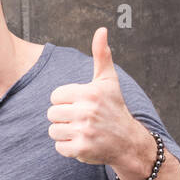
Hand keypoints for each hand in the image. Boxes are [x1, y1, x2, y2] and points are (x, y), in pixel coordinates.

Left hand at [46, 27, 143, 166]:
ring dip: (64, 132)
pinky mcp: (81, 149)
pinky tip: (82, 142)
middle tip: (81, 119)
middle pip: (52, 113)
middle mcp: (87, 111)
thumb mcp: (108, 81)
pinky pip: (59, 146)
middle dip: (63, 117)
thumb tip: (101, 30)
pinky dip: (68, 147)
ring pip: (53, 130)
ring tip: (81, 130)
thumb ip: (101, 55)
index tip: (80, 104)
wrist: (127, 141)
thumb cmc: (114, 108)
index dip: (65, 101)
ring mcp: (84, 131)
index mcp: (89, 92)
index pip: (55, 96)